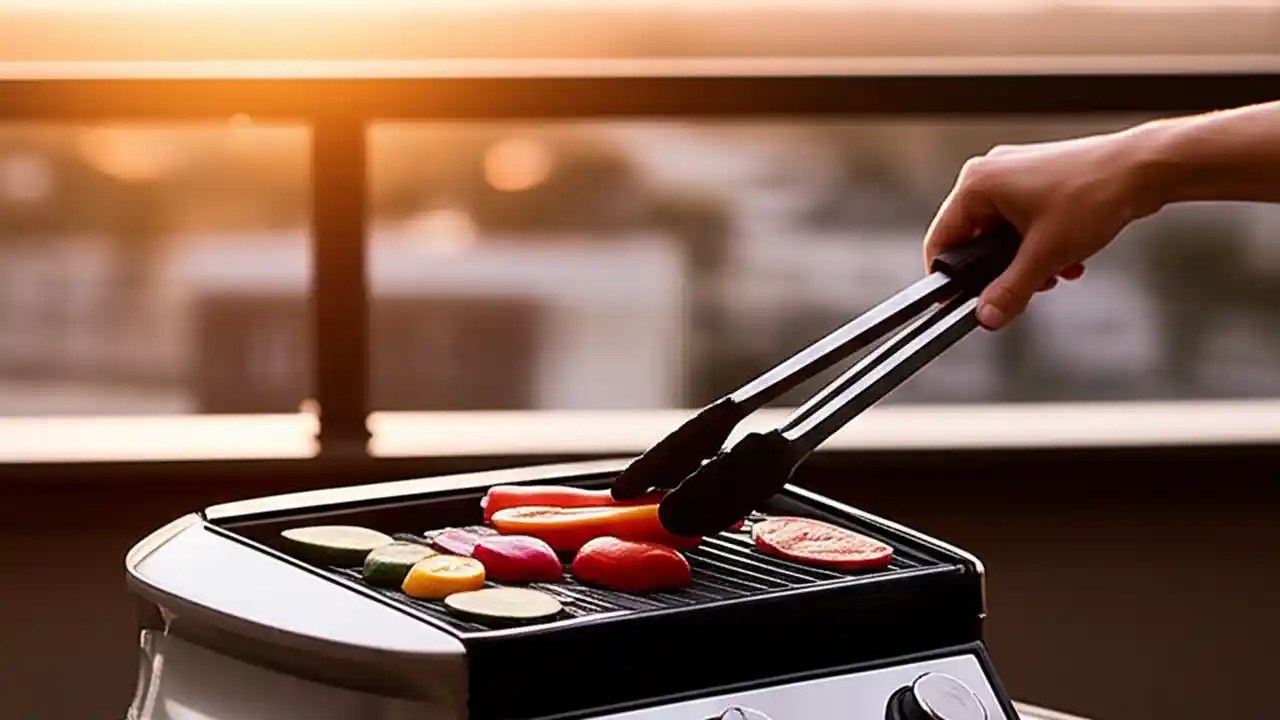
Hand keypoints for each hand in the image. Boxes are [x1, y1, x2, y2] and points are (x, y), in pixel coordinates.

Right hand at [923, 129, 1157, 329]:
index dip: (949, 277)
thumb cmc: (1096, 193)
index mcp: (977, 184)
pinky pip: (1022, 219)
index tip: (959, 301)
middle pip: (974, 238)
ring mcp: (1014, 172)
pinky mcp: (1036, 176)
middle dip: (1003, 269)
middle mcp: (990, 172)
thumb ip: (1010, 292)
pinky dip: (1040, 242)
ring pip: (1002, 232)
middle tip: (1025, 286)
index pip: (941, 238)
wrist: (1143, 168)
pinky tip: (1066, 255)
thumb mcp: (1045, 255)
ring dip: (1026, 259)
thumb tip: (987, 316)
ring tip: (1055, 270)